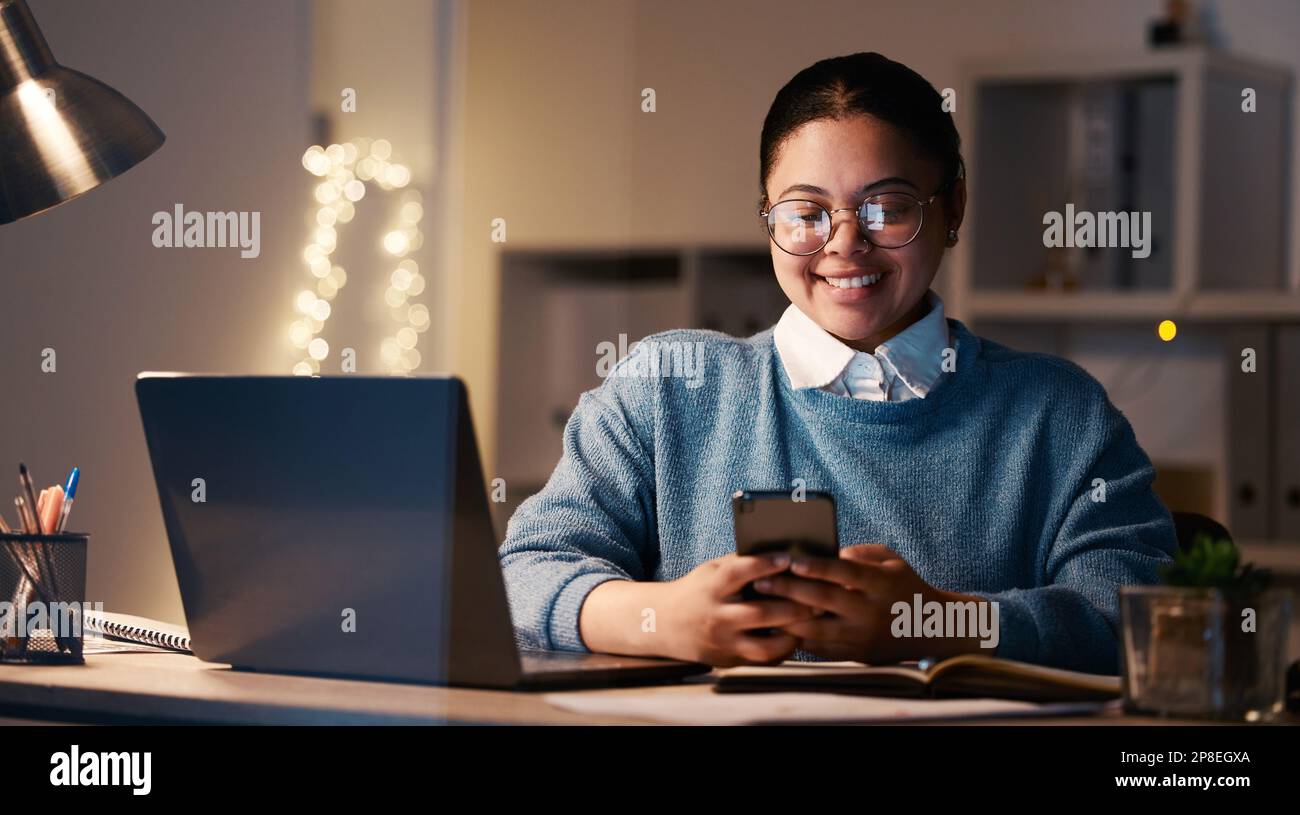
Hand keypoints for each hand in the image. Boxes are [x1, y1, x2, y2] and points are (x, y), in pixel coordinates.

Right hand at [656, 552, 820, 666]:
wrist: (663, 623)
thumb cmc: (698, 591)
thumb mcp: (711, 571)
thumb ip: (740, 564)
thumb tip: (780, 554)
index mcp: (712, 587)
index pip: (739, 572)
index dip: (764, 564)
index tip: (788, 559)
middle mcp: (718, 616)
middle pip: (761, 613)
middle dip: (794, 606)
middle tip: (819, 599)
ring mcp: (723, 642)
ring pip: (766, 645)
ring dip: (793, 634)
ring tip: (811, 622)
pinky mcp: (729, 660)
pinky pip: (763, 660)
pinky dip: (783, 650)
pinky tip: (796, 637)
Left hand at [758, 544, 987, 662]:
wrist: (930, 629)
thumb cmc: (905, 586)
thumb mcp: (892, 561)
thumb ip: (861, 553)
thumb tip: (829, 551)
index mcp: (880, 584)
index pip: (844, 573)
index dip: (817, 567)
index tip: (791, 561)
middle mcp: (870, 612)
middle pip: (824, 600)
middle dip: (789, 590)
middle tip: (762, 582)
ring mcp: (862, 636)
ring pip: (817, 629)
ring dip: (787, 617)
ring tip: (762, 606)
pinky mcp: (855, 654)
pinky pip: (821, 648)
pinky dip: (799, 638)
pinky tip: (778, 627)